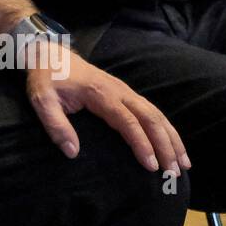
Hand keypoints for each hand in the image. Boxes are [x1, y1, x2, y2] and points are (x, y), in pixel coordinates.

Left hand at [26, 42, 188, 175]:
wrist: (49, 53)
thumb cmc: (46, 78)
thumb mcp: (42, 100)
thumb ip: (56, 125)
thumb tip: (73, 152)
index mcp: (101, 93)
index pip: (128, 121)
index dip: (142, 144)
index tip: (152, 166)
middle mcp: (119, 91)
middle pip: (150, 118)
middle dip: (165, 145)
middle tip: (173, 171)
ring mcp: (124, 90)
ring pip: (155, 114)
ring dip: (171, 138)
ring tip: (183, 163)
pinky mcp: (125, 93)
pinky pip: (151, 110)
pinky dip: (165, 128)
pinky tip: (173, 143)